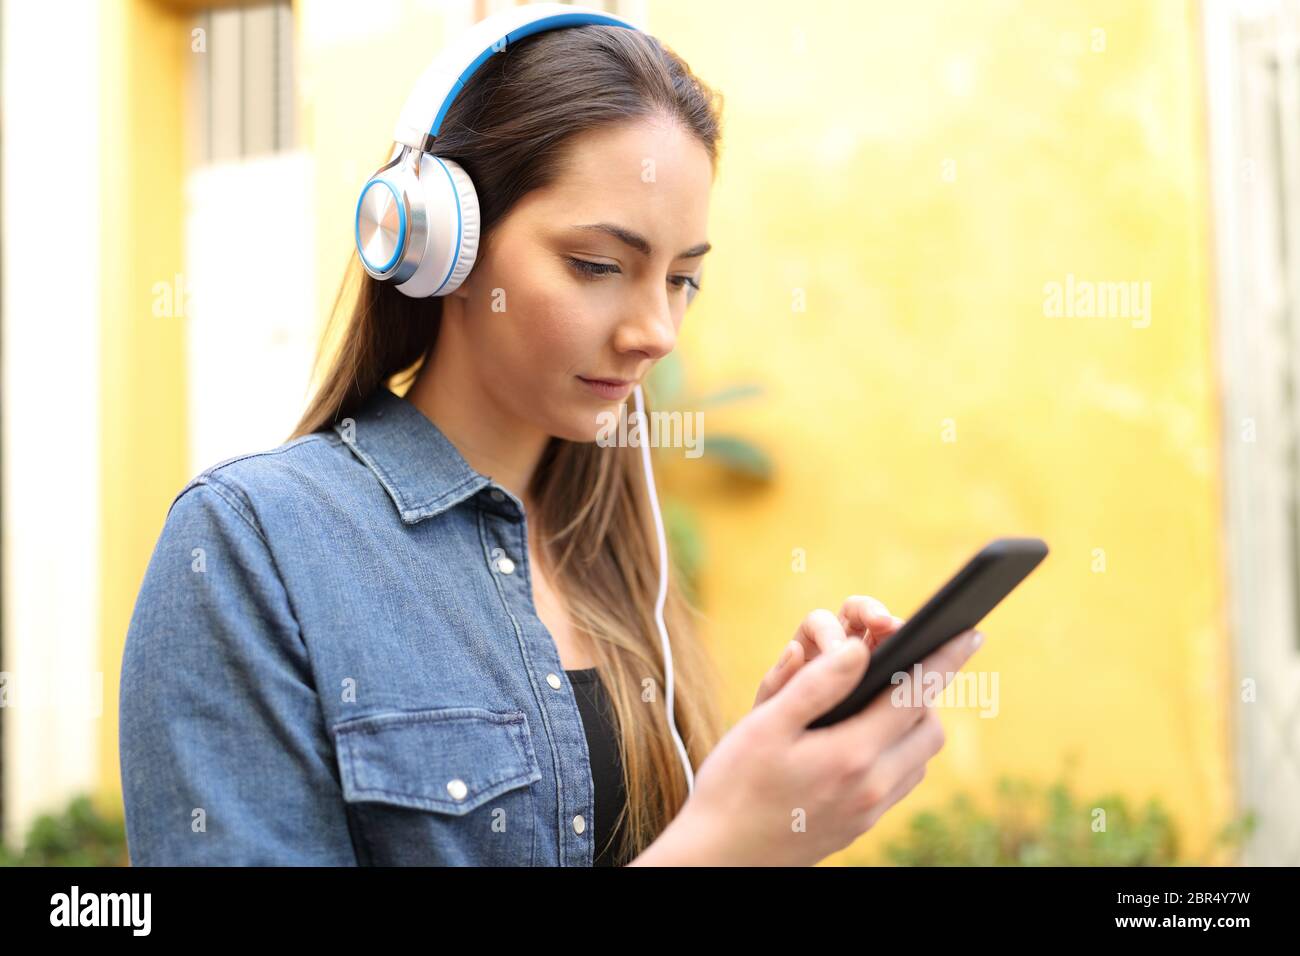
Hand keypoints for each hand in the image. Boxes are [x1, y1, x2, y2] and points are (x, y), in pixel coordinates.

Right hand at [656, 614, 983, 865]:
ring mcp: (869, 812)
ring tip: (879, 703)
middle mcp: (872, 787)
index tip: (970, 633)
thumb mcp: (765, 725)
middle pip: (930, 730)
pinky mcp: (860, 827)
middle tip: (898, 669)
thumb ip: (815, 684)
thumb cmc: (733, 787)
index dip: (946, 660)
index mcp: (851, 755)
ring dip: (911, 726)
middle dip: (925, 694)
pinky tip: (862, 742)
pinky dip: (896, 754)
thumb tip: (858, 648)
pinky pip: (900, 783)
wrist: (720, 857)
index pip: (915, 696)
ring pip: (919, 760)